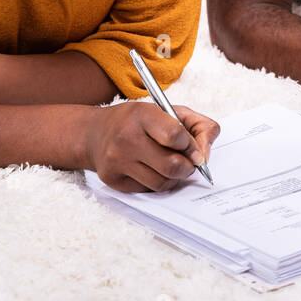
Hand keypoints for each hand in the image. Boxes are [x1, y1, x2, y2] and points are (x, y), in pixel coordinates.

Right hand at [88, 102, 220, 192]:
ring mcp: (117, 161)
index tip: (196, 151)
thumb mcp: (169, 110)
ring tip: (171, 165)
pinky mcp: (113, 179)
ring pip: (162, 183)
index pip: (175, 136)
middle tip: (189, 163)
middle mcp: (126, 138)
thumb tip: (205, 156)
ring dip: (174, 178)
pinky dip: (157, 182)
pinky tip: (152, 170)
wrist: (95, 133)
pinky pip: (148, 190)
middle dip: (188, 167)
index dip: (192, 146)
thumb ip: (198, 126)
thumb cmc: (138, 121)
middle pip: (172, 165)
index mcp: (142, 115)